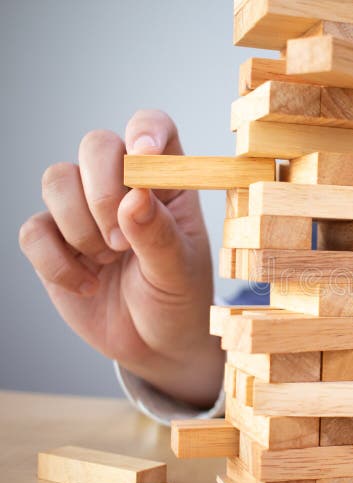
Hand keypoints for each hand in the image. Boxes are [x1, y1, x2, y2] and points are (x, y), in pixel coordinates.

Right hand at [19, 110, 222, 407]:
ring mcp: (83, 211)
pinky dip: (56, 261)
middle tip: (121, 240)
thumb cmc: (180, 299)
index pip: (152, 129)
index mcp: (166, 183)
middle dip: (101, 190)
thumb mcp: (180, 272)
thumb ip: (158, 235)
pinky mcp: (53, 242)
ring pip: (56, 179)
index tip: (143, 155)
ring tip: (108, 261)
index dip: (144, 131)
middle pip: (95, 144)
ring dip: (79, 225)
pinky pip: (33, 230)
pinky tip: (87, 286)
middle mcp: (123, 187)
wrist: (157, 345)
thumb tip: (133, 197)